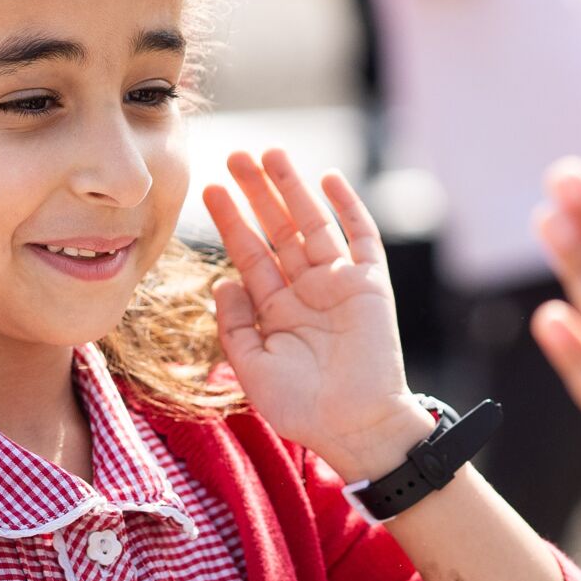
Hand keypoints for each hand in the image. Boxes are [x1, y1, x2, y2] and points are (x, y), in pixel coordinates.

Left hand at [201, 148, 430, 483]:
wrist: (355, 427)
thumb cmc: (303, 408)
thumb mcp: (253, 369)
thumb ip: (234, 327)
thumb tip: (223, 283)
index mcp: (276, 309)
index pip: (250, 254)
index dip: (231, 221)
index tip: (210, 189)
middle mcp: (306, 290)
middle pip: (278, 229)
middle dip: (257, 192)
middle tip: (236, 155)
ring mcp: (339, 284)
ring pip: (313, 223)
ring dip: (293, 188)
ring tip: (272, 153)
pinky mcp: (370, 285)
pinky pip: (360, 237)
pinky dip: (348, 207)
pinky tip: (329, 178)